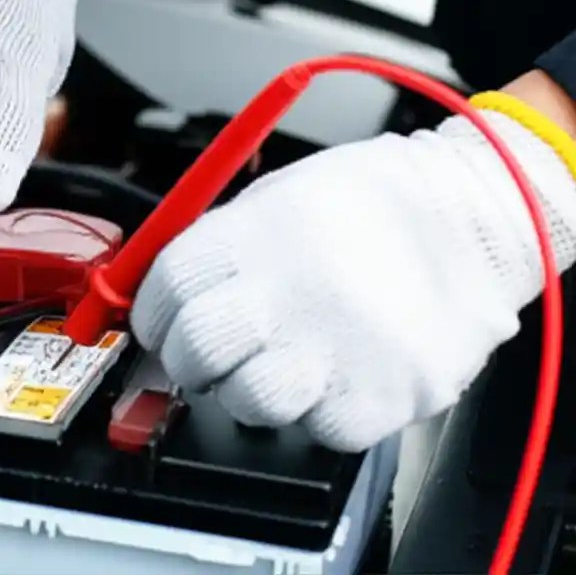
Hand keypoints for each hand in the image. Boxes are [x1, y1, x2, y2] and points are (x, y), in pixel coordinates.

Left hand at [130, 110, 575, 450]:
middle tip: (214, 353)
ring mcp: (330, 350)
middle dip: (192, 360)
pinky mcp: (375, 398)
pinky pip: (315, 429)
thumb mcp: (275, 198)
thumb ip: (216, 250)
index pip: (164, 294)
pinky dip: (318, 411)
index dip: (154, 317)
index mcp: (250, 237)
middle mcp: (283, 294)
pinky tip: (335, 373)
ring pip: (247, 401)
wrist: (474, 222)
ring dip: (253, 390)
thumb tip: (159, 296)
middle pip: (194, 354)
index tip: (163, 326)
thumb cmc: (371, 205)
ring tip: (284, 359)